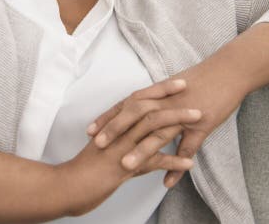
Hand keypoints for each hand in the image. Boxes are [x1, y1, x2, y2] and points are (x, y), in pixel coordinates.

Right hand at [56, 79, 202, 216]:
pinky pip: (152, 163)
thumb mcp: (108, 148)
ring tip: (199, 118)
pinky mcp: (124, 168)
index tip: (180, 82)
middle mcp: (119, 132)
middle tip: (192, 90)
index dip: (160, 89)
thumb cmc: (88, 167)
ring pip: (153, 130)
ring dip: (178, 123)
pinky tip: (190, 163)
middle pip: (149, 109)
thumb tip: (143, 137)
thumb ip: (125, 139)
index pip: (140, 100)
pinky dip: (172, 163)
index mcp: (115, 124)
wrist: (69, 186)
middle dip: (172, 99)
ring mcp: (122, 149)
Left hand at [86, 60, 247, 188]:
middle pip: (135, 115)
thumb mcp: (176, 88)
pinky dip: (177, 165)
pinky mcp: (201, 123)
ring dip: (140, 150)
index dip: (108, 117)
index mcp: (158, 93)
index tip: (90, 130)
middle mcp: (166, 101)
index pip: (127, 104)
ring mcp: (183, 112)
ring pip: (158, 132)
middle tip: (98, 144)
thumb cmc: (203, 78)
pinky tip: (168, 182)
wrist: (229, 71)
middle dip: (115, 129)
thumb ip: (159, 100)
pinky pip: (187, 148)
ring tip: (125, 165)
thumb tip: (144, 109)